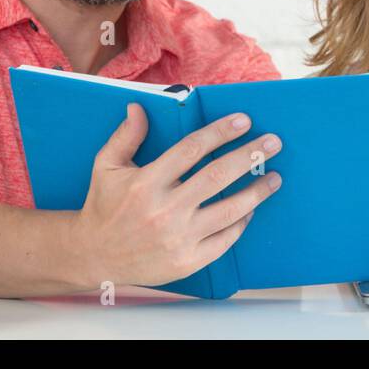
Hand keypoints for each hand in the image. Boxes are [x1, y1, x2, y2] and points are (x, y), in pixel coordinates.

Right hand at [71, 102, 282, 287]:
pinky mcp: (188, 261)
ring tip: (274, 177)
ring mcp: (178, 238)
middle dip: (249, 155)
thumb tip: (139, 107)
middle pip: (217, 175)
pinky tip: (252, 209)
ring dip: (256, 191)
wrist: (94, 255)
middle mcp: (165, 209)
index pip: (192, 149)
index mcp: (146, 182)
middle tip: (272, 143)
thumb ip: (126, 136)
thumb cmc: (104, 206)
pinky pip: (224, 239)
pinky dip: (242, 223)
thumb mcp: (105, 166)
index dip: (220, 132)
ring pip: (229, 210)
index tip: (244, 120)